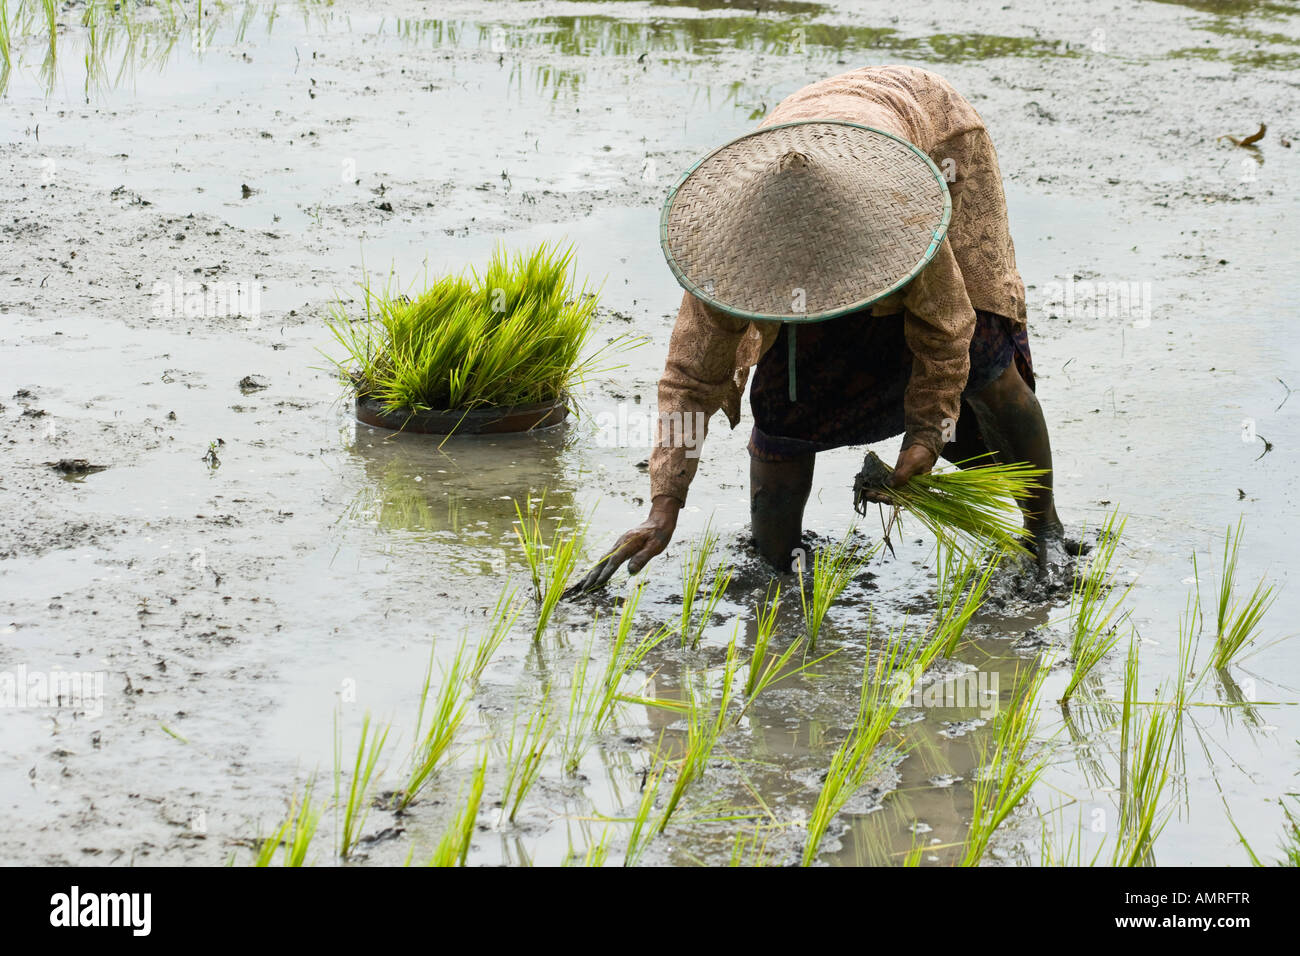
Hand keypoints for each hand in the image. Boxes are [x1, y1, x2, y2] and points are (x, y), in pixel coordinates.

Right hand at [564, 495, 680, 595]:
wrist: (658, 521)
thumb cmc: (658, 535)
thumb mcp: (655, 547)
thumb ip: (642, 558)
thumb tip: (630, 571)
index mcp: (628, 544)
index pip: (614, 561)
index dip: (605, 573)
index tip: (597, 583)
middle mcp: (619, 544)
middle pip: (603, 561)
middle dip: (593, 574)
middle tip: (584, 587)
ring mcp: (618, 544)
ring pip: (602, 559)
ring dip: (593, 571)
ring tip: (584, 583)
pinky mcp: (619, 546)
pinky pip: (606, 558)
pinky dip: (598, 567)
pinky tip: (594, 573)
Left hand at [857, 443, 936, 504]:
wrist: (920, 445)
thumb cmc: (921, 455)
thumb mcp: (912, 464)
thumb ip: (902, 475)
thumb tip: (890, 484)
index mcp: (917, 491)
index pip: (903, 500)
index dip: (891, 500)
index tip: (880, 497)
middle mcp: (909, 490)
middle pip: (893, 497)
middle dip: (880, 496)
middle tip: (869, 494)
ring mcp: (901, 483)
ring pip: (888, 491)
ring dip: (877, 492)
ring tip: (866, 491)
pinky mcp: (895, 477)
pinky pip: (886, 483)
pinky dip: (878, 484)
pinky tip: (869, 484)